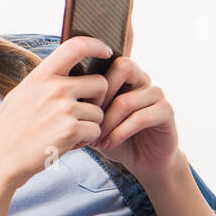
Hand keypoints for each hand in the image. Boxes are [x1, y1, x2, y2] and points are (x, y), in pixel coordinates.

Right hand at [0, 36, 113, 192]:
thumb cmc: (9, 130)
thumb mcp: (20, 95)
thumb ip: (44, 81)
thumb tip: (67, 67)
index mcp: (41, 76)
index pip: (76, 46)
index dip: (97, 45)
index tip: (106, 52)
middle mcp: (54, 88)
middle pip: (101, 82)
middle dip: (98, 100)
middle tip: (84, 112)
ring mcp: (63, 109)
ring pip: (99, 112)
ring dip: (90, 125)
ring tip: (68, 133)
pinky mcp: (70, 131)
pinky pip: (95, 131)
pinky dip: (86, 140)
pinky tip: (67, 144)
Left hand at [88, 52, 180, 182]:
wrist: (141, 160)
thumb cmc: (110, 134)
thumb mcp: (90, 117)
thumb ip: (79, 100)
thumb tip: (50, 89)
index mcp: (121, 74)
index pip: (108, 56)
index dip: (91, 71)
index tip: (75, 96)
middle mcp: (141, 78)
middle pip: (122, 67)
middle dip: (99, 96)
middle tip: (84, 118)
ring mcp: (155, 94)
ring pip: (126, 100)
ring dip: (106, 122)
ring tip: (94, 138)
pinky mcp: (166, 112)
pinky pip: (141, 117)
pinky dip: (119, 133)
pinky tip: (107, 144)